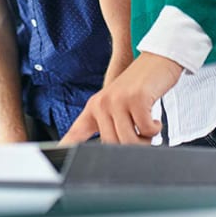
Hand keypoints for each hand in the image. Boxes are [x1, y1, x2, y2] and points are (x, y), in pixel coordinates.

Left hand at [61, 52, 182, 144]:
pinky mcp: (136, 99)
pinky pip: (147, 131)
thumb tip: (110, 152)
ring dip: (145, 139)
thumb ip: (110, 126)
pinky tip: (155, 118)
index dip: (66, 146)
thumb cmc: (140, 87)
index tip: (57, 155)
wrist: (157, 60)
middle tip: (140, 132)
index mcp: (95, 107)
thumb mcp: (118, 104)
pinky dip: (155, 129)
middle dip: (131, 145)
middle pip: (112, 146)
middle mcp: (102, 103)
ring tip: (147, 124)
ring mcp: (118, 100)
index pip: (77, 132)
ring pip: (129, 141)